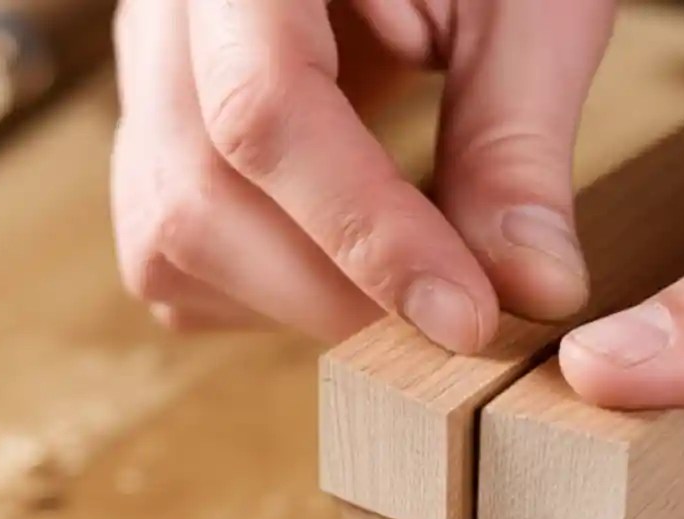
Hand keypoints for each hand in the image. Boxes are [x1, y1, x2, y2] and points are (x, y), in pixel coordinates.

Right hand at [111, 0, 614, 350]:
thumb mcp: (527, 9)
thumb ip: (519, 143)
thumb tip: (533, 292)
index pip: (267, 107)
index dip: (366, 232)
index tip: (465, 317)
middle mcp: (169, 13)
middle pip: (200, 190)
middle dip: (338, 290)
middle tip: (458, 322)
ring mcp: (150, 76)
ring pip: (171, 235)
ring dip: (303, 301)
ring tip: (412, 288)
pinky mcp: (158, 134)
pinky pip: (175, 252)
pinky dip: (269, 294)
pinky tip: (350, 267)